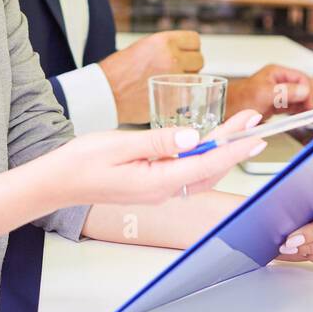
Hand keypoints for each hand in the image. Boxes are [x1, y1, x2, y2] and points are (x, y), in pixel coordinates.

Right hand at [44, 108, 263, 206]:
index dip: (233, 149)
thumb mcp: (119, 144)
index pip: (205, 164)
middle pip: (209, 166)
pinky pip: (186, 170)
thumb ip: (158, 141)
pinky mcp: (152, 183)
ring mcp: (158, 189)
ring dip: (221, 148)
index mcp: (156, 182)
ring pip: (200, 169)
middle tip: (254, 121)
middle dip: (234, 143)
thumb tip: (193, 137)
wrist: (57, 181)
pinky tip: (209, 141)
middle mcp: (162, 190)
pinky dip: (203, 154)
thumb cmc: (80, 162)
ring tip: (239, 127)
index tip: (254, 137)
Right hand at [98, 30, 202, 123]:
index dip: (191, 48)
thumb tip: (182, 52)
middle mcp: (171, 57)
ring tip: (171, 84)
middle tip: (177, 72)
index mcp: (163, 41)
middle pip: (199, 59)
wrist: (105, 94)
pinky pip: (189, 96)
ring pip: (196, 78)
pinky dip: (183, 97)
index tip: (185, 54)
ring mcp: (174, 79)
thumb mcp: (142, 47)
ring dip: (188, 81)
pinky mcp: (174, 98)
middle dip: (191, 66)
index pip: (194, 40)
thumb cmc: (118, 72)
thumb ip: (164, 48)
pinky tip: (169, 96)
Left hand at [225, 64, 312, 120]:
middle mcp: (279, 82)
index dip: (310, 91)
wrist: (224, 110)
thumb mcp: (264, 94)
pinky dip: (301, 111)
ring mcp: (279, 93)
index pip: (302, 79)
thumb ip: (285, 92)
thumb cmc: (238, 99)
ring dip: (308, 105)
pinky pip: (294, 107)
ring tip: (311, 114)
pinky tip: (302, 116)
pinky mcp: (276, 105)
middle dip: (312, 98)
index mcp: (277, 73)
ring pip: (301, 98)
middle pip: (304, 88)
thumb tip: (305, 91)